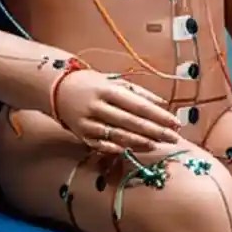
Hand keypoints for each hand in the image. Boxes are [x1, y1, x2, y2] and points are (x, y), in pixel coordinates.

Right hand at [53, 70, 183, 152]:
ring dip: (140, 142)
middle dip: (155, 131)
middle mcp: (98, 107)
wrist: (57, 90)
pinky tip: (135, 149)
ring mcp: (88, 123)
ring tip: (158, 144)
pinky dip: (119, 148)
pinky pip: (102, 145)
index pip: (139, 105)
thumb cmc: (92, 84)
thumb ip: (139, 92)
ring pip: (118, 135)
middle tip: (173, 138)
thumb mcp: (114, 82)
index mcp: (108, 90)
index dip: (158, 115)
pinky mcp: (82, 135)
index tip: (175, 123)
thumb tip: (162, 103)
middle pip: (131, 122)